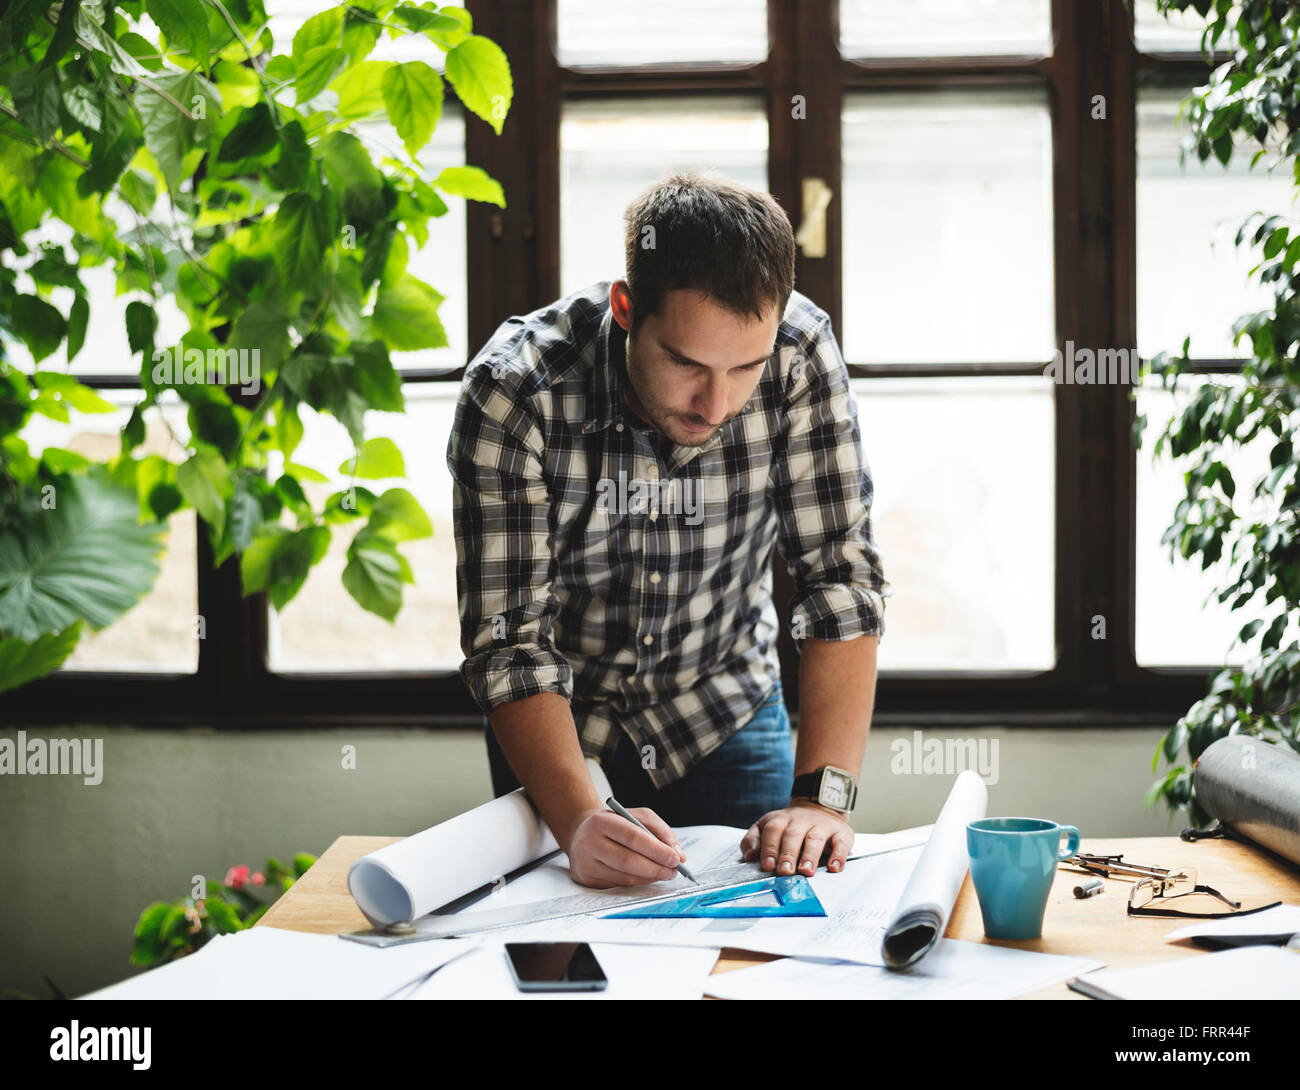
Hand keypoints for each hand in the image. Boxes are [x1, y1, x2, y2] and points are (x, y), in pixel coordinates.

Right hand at [563, 805, 686, 887]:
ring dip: (649, 878)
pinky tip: (647, 876)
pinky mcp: (586, 879)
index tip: (675, 858)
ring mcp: (586, 863)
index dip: (656, 850)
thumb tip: (677, 854)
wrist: (581, 834)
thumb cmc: (613, 824)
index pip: (633, 837)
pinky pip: (618, 885)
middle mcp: (590, 842)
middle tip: (674, 870)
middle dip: (656, 868)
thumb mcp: (634, 816)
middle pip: (628, 860)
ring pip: (625, 877)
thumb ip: (658, 830)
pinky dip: (638, 883)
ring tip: (664, 873)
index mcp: (602, 821)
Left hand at [740, 800, 853, 876]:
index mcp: (781, 820)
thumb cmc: (790, 826)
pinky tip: (834, 867)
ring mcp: (821, 826)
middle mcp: (801, 821)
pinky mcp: (840, 833)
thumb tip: (749, 857)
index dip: (770, 848)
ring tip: (805, 871)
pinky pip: (840, 843)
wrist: (820, 808)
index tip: (768, 865)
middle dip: (788, 854)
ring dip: (810, 856)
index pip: (773, 831)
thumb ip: (754, 840)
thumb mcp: (767, 827)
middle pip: (793, 836)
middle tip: (785, 871)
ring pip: (815, 839)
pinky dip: (838, 856)